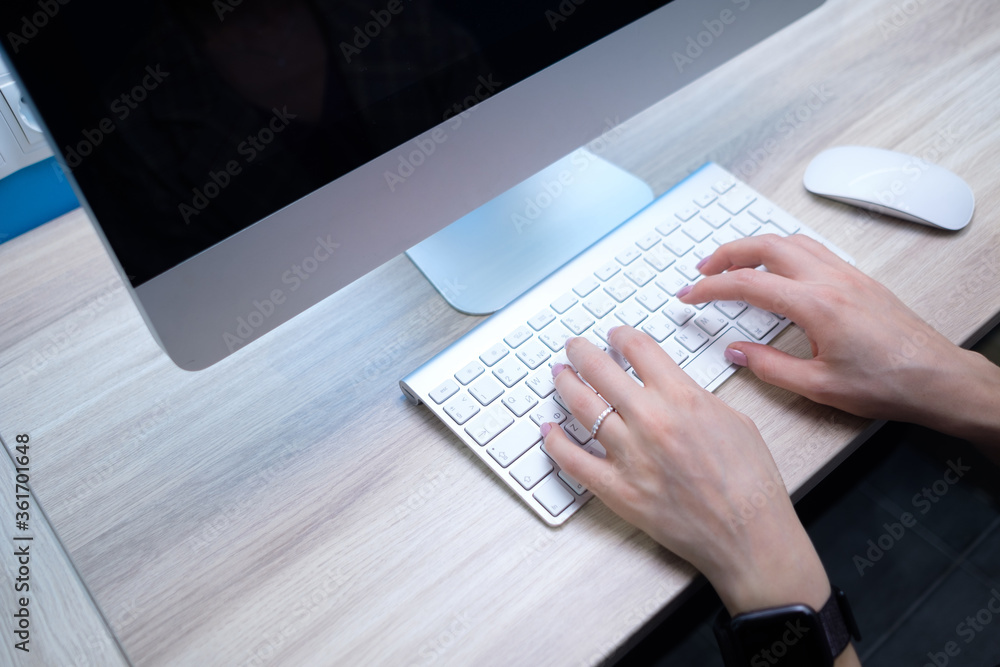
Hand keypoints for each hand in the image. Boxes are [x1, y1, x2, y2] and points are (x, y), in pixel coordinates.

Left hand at [542, 327, 829, 614]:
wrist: (751, 535)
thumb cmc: (751, 483)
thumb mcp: (733, 419)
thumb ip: (694, 398)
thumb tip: (670, 387)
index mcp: (682, 397)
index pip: (638, 348)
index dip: (621, 336)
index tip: (615, 337)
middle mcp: (651, 420)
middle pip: (601, 369)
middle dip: (582, 352)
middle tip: (574, 348)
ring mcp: (630, 455)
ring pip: (581, 407)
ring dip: (565, 385)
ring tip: (559, 376)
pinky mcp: (618, 490)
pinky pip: (573, 461)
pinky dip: (555, 443)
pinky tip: (548, 431)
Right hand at [679, 234, 987, 429]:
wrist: (936, 378)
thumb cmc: (887, 384)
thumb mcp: (818, 386)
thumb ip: (769, 366)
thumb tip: (736, 352)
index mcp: (815, 305)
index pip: (748, 284)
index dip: (710, 287)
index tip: (690, 294)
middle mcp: (830, 280)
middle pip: (765, 246)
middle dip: (726, 254)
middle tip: (701, 270)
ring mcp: (847, 275)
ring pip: (790, 241)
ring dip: (755, 246)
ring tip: (733, 263)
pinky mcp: (859, 279)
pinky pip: (812, 250)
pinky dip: (783, 250)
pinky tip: (777, 267)